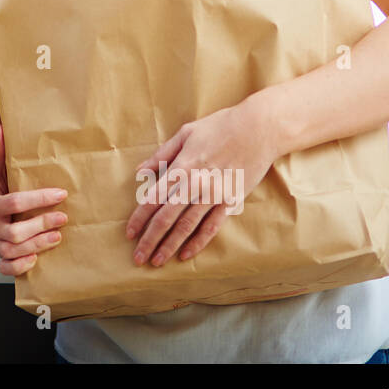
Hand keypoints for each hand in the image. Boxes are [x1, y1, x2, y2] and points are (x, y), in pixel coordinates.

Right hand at [0, 122, 67, 276]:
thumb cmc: (3, 191)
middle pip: (15, 231)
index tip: (61, 193)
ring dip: (38, 244)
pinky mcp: (3, 259)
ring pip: (14, 250)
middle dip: (40, 224)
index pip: (14, 202)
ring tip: (58, 237)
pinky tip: (37, 259)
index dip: (38, 199)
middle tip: (64, 217)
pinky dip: (21, 266)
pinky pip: (7, 268)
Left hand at [126, 101, 276, 267]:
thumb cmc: (220, 126)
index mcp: (181, 167)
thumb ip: (161, 155)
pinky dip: (198, 242)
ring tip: (157, 261)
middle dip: (150, 240)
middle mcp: (195, 184)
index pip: (153, 198)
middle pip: (167, 218)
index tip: (128, 233)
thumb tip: (139, 172)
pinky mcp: (231, 201)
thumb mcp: (186, 133)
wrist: (259, 129)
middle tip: (138, 258)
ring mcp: (214, 195)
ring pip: (187, 227)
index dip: (139, 218)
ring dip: (170, 246)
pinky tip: (186, 254)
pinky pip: (212, 226)